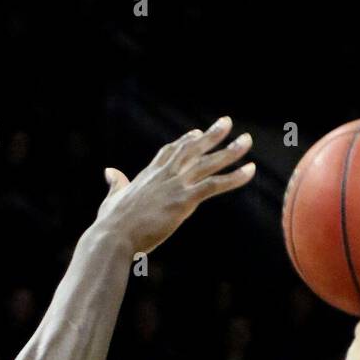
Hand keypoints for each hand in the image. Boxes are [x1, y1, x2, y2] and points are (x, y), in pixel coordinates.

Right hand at [94, 116, 254, 255]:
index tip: (197, 133)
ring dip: (230, 151)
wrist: (114, 236)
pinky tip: (250, 170)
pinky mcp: (183, 201)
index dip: (185, 141)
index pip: (170, 151)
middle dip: (211, 135)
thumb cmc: (110, 225)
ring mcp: (175, 186)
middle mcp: (164, 175)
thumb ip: (115, 184)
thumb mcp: (112, 200)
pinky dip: (234, 177)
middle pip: (192, 149)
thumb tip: (110, 171)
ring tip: (247, 140)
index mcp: (148, 176)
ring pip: (208, 163)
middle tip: (227, 123)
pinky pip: (214, 185)